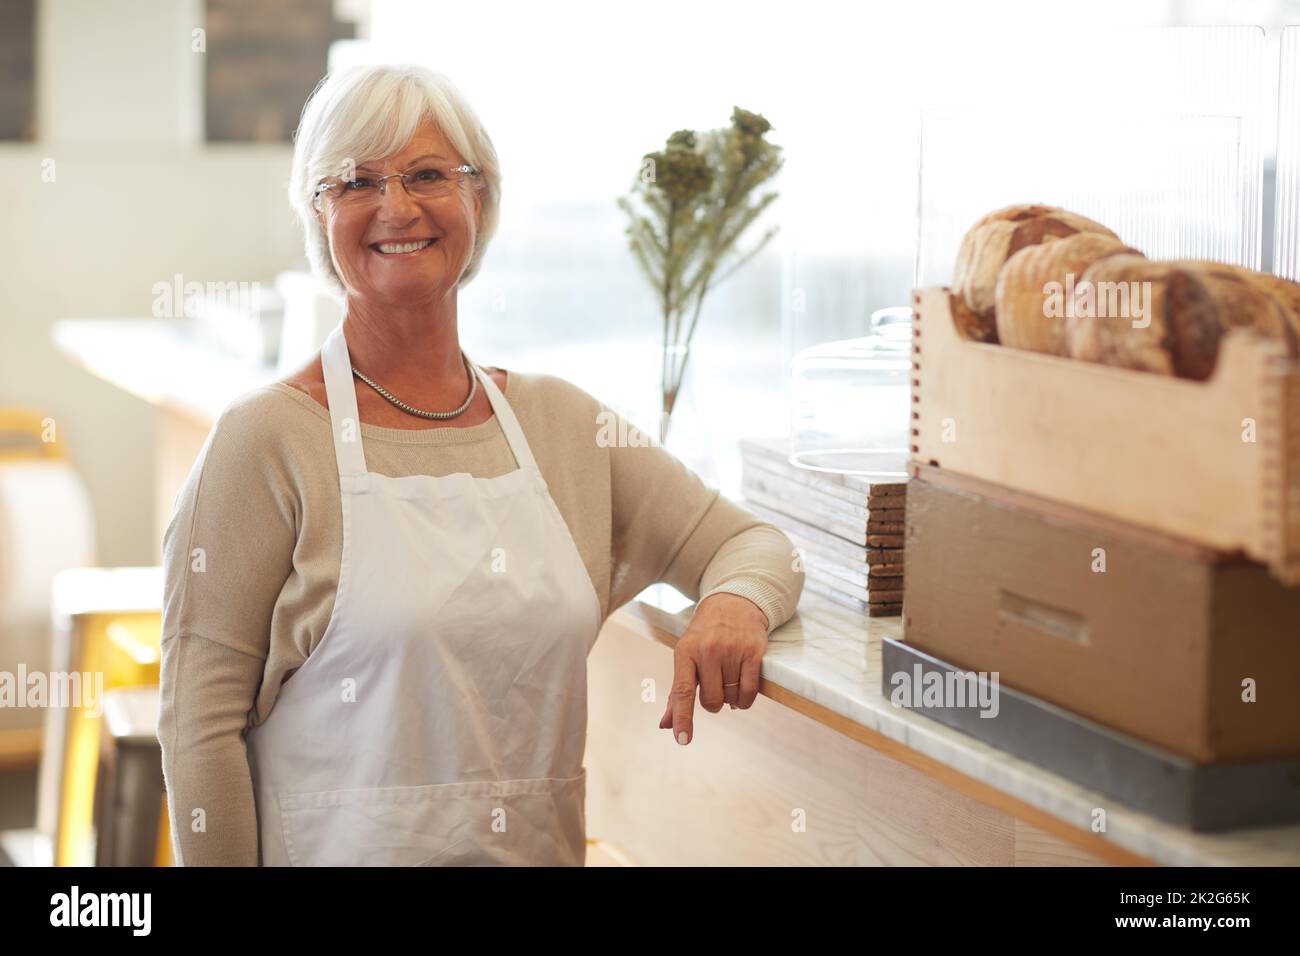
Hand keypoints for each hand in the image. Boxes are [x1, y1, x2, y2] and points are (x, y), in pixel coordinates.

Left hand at [659, 592, 769, 745]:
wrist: (733, 603)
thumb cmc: (705, 637)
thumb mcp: (686, 657)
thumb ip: (676, 693)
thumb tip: (665, 725)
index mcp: (685, 652)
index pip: (682, 691)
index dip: (682, 718)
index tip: (682, 739)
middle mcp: (708, 650)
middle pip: (711, 701)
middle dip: (713, 702)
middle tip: (715, 685)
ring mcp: (732, 650)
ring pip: (731, 698)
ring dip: (730, 698)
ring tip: (729, 677)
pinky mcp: (753, 652)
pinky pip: (750, 693)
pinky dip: (745, 700)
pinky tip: (742, 690)